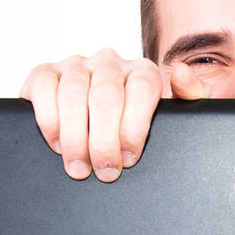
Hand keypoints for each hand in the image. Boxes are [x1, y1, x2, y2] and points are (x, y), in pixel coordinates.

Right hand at [18, 49, 207, 180]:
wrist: (92, 129)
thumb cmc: (133, 128)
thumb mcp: (169, 119)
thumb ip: (190, 97)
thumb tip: (182, 74)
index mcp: (142, 71)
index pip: (142, 88)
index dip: (135, 126)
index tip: (129, 158)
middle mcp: (109, 63)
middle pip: (106, 95)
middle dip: (104, 140)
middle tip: (105, 171)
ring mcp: (76, 66)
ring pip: (74, 93)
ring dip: (75, 136)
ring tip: (79, 166)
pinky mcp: (44, 74)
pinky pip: (44, 88)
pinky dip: (49, 118)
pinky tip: (56, 142)